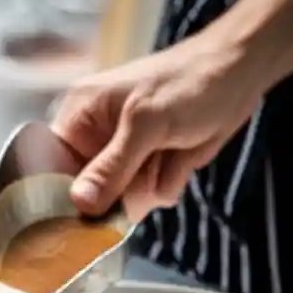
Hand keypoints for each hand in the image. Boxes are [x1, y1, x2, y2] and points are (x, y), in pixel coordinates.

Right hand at [51, 38, 264, 221]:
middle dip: (116, 192)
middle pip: (86, 191)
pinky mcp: (148, 165)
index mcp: (79, 115)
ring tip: (168, 156)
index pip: (51, 167)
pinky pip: (146, 196)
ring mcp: (122, 154)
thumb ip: (111, 166)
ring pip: (119, 199)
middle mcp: (94, 137)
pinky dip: (166, 184)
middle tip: (143, 172)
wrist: (241, 74)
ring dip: (147, 188)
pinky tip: (180, 159)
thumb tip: (79, 204)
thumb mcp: (146, 123)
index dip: (61, 194)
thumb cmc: (190, 83)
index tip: (75, 218)